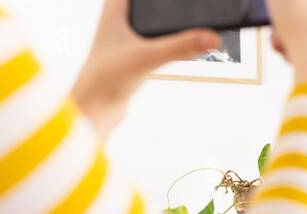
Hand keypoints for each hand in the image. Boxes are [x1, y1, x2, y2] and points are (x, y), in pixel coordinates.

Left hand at [70, 0, 220, 139]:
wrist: (93, 110)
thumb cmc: (106, 78)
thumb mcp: (147, 58)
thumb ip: (179, 46)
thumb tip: (212, 38)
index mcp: (116, 6)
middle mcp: (120, 17)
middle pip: (153, 4)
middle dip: (174, 6)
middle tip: (202, 9)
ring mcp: (127, 36)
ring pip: (156, 20)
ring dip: (175, 22)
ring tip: (201, 22)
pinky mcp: (134, 53)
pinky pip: (158, 39)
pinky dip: (173, 39)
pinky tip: (189, 44)